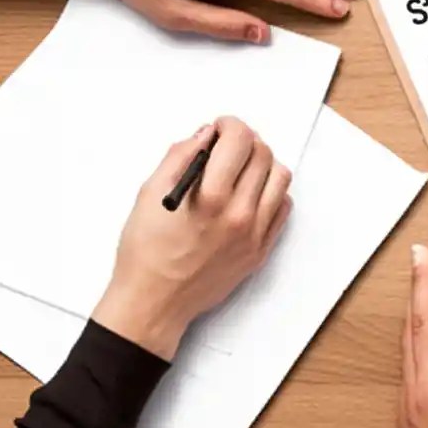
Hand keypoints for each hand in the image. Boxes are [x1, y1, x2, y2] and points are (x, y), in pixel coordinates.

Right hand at [92, 117, 293, 358]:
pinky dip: (270, 193)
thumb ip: (180, 157)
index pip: (240, 140)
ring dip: (263, 164)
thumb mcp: (149, 194)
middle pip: (264, 154)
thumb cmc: (145, 252)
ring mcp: (254, 234)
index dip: (229, 125)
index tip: (220, 128)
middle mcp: (239, 214)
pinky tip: (249, 194)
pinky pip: (282, 208)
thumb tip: (205, 135)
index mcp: (211, 197)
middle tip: (227, 146)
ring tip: (241, 169)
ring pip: (280, 178)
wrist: (154, 302)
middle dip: (245, 141)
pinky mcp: (261, 250)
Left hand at [399, 245, 427, 427]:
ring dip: (412, 307)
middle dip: (421, 282)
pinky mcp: (403, 411)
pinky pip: (404, 363)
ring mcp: (411, 396)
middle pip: (422, 319)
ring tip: (416, 283)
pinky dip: (409, 338)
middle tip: (420, 255)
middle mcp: (427, 383)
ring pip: (408, 339)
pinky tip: (414, 334)